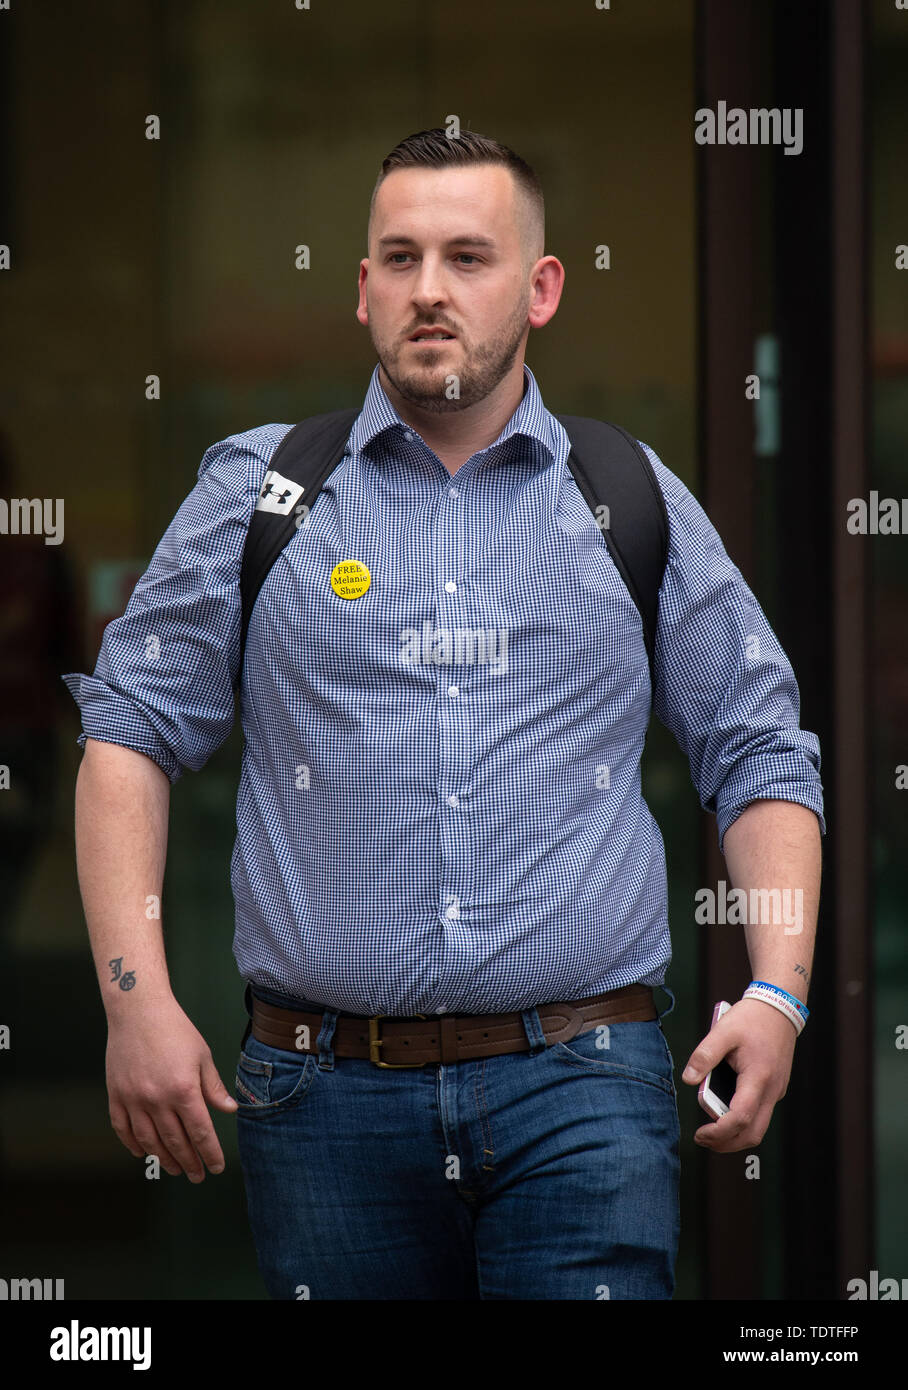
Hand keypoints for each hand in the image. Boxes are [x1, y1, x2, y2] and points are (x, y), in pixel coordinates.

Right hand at [106, 998, 238, 1180]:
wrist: (138, 1011)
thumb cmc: (175, 1030)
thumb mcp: (202, 1055)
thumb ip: (213, 1087)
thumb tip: (230, 1110)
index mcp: (183, 1089)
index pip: (200, 1132)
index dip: (210, 1153)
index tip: (216, 1167)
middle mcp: (157, 1099)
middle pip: (175, 1142)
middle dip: (189, 1162)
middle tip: (197, 1176)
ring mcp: (133, 1099)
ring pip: (149, 1141)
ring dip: (163, 1159)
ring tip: (176, 1169)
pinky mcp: (116, 1095)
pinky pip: (123, 1129)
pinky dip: (132, 1144)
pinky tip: (142, 1153)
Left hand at [680, 997, 796, 1152]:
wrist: (780, 1007)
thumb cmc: (752, 1018)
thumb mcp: (723, 1030)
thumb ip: (704, 1055)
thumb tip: (688, 1079)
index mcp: (758, 1077)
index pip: (740, 1118)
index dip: (719, 1132)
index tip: (700, 1134)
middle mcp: (772, 1090)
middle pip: (753, 1133)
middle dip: (727, 1144)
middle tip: (703, 1140)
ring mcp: (777, 1091)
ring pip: (759, 1127)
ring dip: (736, 1135)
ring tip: (711, 1130)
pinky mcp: (776, 1088)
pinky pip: (761, 1114)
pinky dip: (743, 1121)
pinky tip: (725, 1112)